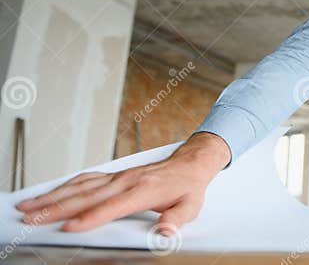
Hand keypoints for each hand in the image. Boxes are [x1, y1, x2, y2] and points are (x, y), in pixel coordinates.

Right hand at [15, 132, 230, 234]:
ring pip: (80, 186)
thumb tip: (165, 233)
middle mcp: (126, 181)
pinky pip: (86, 180)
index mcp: (143, 191)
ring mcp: (118, 177)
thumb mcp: (190, 206)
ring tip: (28, 206)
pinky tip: (49, 193)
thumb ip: (176, 220)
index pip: (113, 207)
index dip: (91, 218)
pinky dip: (64, 186)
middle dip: (57, 208)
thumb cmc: (188, 188)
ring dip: (53, 196)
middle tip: (32, 218)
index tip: (70, 229)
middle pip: (87, 196)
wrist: (190, 164)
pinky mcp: (114, 176)